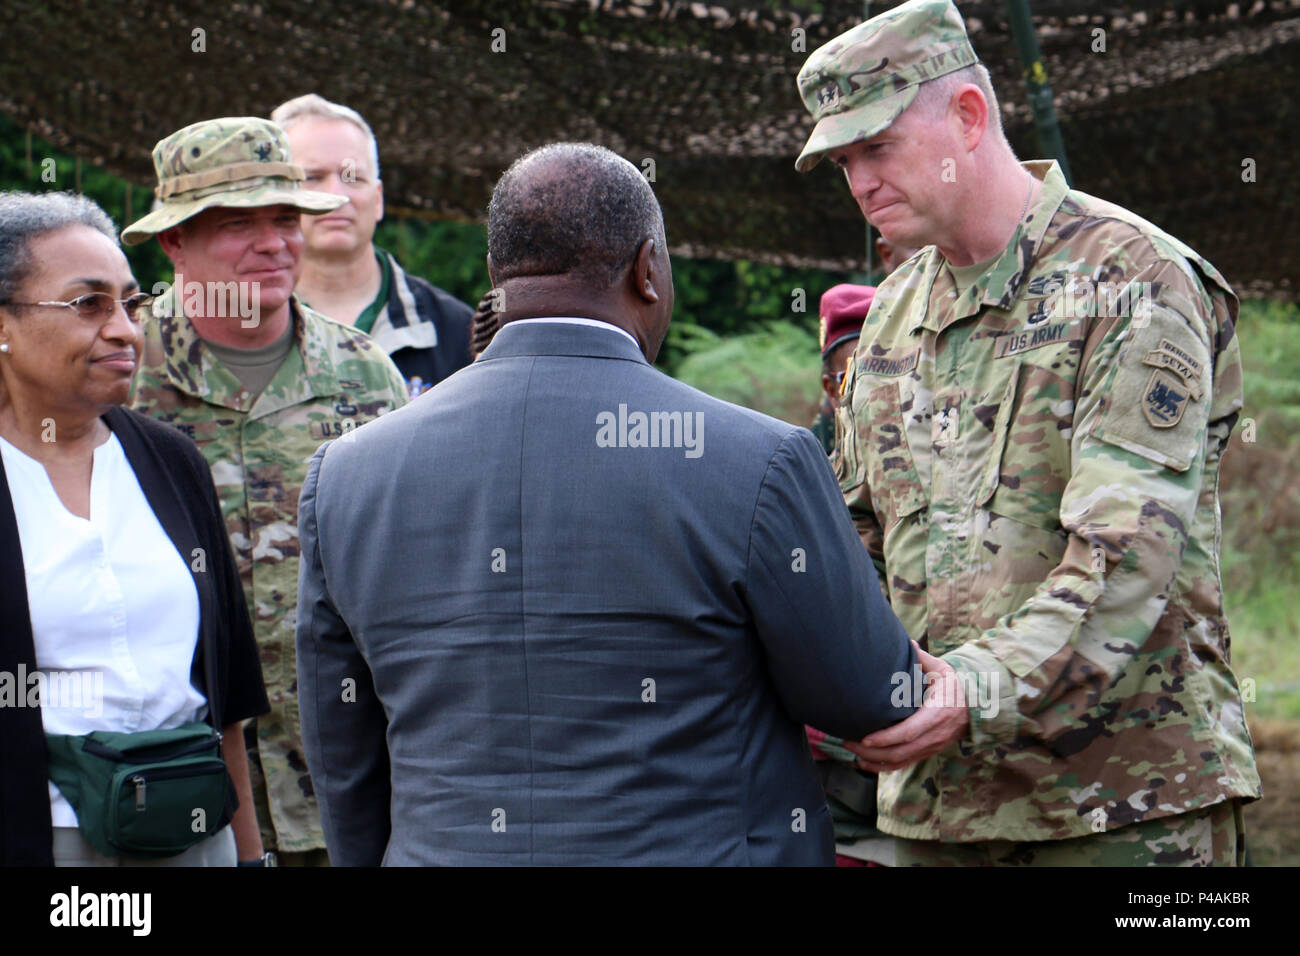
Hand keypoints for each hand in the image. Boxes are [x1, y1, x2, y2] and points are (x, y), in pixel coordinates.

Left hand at [843, 642, 969, 772]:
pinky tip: (865, 763)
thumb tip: (906, 642)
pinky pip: (904, 765)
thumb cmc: (954, 686)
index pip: (909, 731)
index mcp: (937, 713)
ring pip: (900, 761)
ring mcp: (931, 746)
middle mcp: (934, 734)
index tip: (865, 738)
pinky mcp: (927, 752)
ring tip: (852, 752)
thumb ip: (922, 659)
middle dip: (872, 751)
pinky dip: (883, 767)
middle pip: (900, 751)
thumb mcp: (942, 670)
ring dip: (874, 761)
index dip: (886, 738)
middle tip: (848, 743)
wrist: (976, 708)